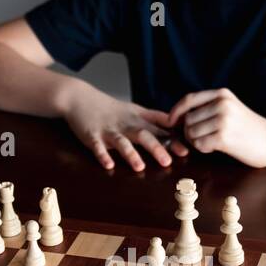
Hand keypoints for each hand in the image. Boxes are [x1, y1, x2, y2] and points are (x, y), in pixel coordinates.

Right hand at [61, 85, 189, 171]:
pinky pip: (97, 147)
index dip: (172, 140)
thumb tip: (178, 125)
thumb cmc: (110, 108)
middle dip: (156, 148)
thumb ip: (156, 119)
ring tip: (139, 167)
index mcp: (137, 120)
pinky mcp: (91, 136)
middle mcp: (125, 125)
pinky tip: (108, 165)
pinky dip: (102, 155)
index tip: (185, 151)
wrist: (80, 98)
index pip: (158, 130)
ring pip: (121, 142)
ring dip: (130, 154)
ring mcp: (108, 131)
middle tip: (167, 162)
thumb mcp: (136, 110)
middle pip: (143, 135)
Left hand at [166, 88, 265, 167]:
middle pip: (188, 119)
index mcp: (222, 94)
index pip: (189, 99)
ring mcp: (222, 120)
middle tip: (201, 138)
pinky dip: (203, 149)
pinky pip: (199, 144)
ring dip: (196, 141)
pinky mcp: (223, 137)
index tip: (170, 121)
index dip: (175, 111)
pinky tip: (215, 148)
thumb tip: (180, 116)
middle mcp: (221, 104)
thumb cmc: (250, 128)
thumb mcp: (232, 108)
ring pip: (191, 133)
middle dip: (189, 131)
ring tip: (211, 143)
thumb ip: (210, 107)